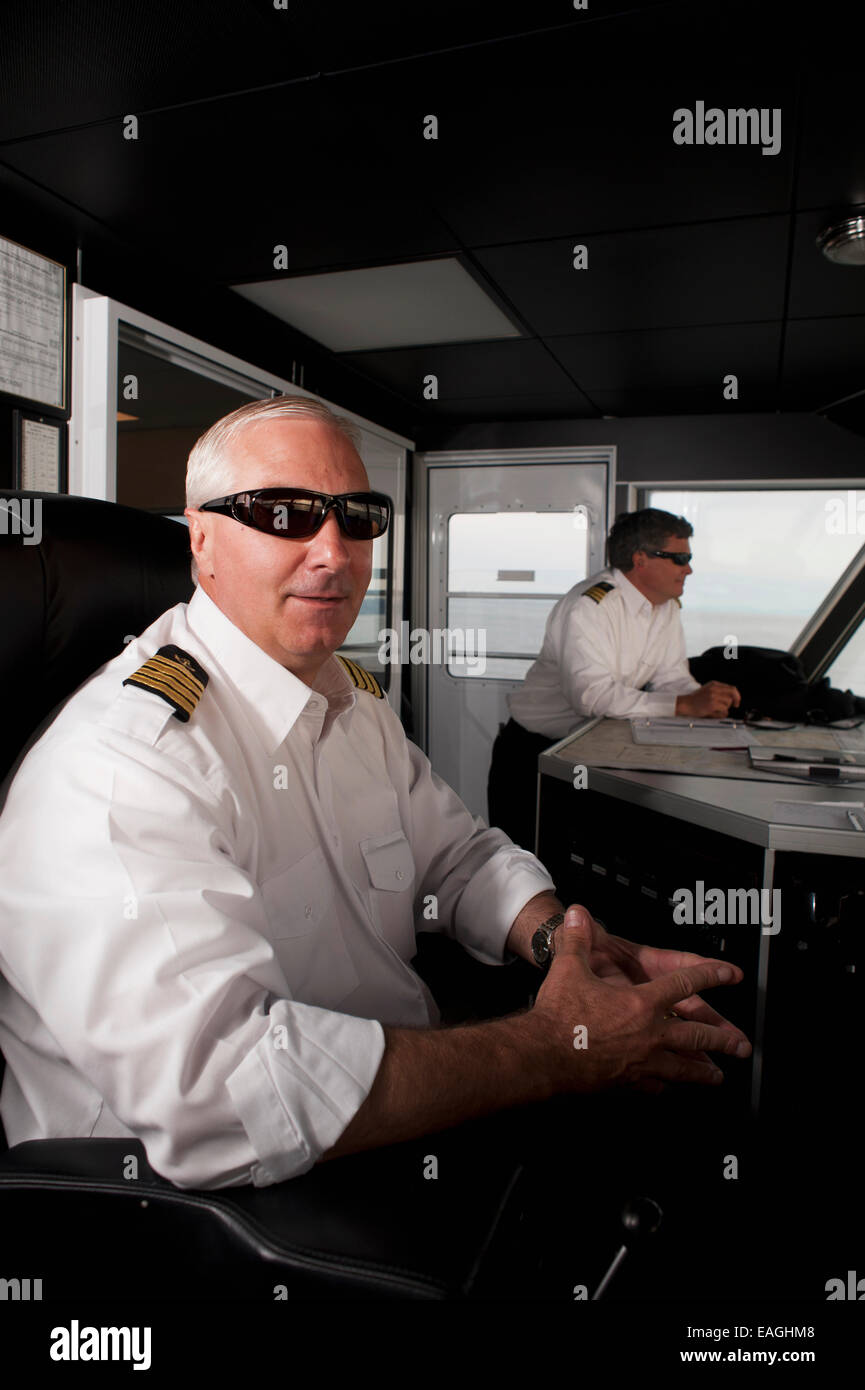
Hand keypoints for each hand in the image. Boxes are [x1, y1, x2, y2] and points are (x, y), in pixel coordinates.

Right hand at [528, 907, 751, 1094]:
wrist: (544, 1056)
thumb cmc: (559, 1016)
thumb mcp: (569, 969)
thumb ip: (578, 940)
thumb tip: (579, 914)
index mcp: (641, 1003)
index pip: (685, 984)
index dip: (711, 976)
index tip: (730, 975)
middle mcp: (650, 1034)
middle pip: (696, 1036)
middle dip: (722, 1039)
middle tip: (742, 1045)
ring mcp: (642, 1062)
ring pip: (683, 1068)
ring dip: (703, 1072)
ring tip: (718, 1077)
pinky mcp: (627, 1083)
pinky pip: (655, 1086)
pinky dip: (666, 1086)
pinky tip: (670, 1089)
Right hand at [676, 682, 741, 717]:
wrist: (686, 704)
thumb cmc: (696, 699)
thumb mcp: (707, 690)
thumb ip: (719, 691)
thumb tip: (732, 698)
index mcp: (714, 684)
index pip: (732, 688)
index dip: (737, 695)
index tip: (736, 701)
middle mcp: (714, 688)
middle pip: (733, 693)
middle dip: (736, 700)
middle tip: (735, 705)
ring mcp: (713, 696)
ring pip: (728, 702)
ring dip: (725, 708)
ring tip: (716, 709)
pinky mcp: (712, 704)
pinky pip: (724, 709)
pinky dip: (721, 713)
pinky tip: (714, 712)